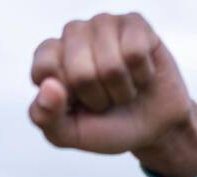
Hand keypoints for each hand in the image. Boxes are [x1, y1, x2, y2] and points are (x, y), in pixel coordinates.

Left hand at [28, 12, 196, 176]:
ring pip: (111, 65)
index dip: (64, 95)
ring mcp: (103, 24)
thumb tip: (48, 86)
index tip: (74, 103)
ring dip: (121, 89)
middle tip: (103, 100)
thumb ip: (45, 117)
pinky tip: (140, 75)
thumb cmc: (105, 127)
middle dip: (96, 98)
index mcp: (49, 59)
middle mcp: (73, 35)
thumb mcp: (69, 134)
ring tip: (122, 88)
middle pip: (79, 72)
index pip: (44, 68)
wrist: (152, 126)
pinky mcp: (133, 22)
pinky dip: (141, 76)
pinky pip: (135, 53)